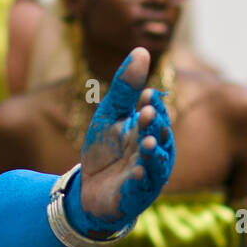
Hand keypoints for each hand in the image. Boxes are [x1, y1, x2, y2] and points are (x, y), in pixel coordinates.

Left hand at [74, 47, 173, 234]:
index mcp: (149, 131)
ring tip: (147, 141)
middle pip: (159, 137)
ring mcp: (148, 175)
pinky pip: (143, 188)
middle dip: (154, 126)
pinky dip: (142, 180)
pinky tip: (137, 171)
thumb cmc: (104, 150)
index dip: (151, 105)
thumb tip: (140, 50)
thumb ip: (124, 88)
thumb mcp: (109, 116)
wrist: (88, 189)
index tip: (145, 94)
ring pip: (157, 163)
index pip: (155, 114)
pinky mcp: (137, 196)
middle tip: (147, 112)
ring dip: (153, 152)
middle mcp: (155, 153)